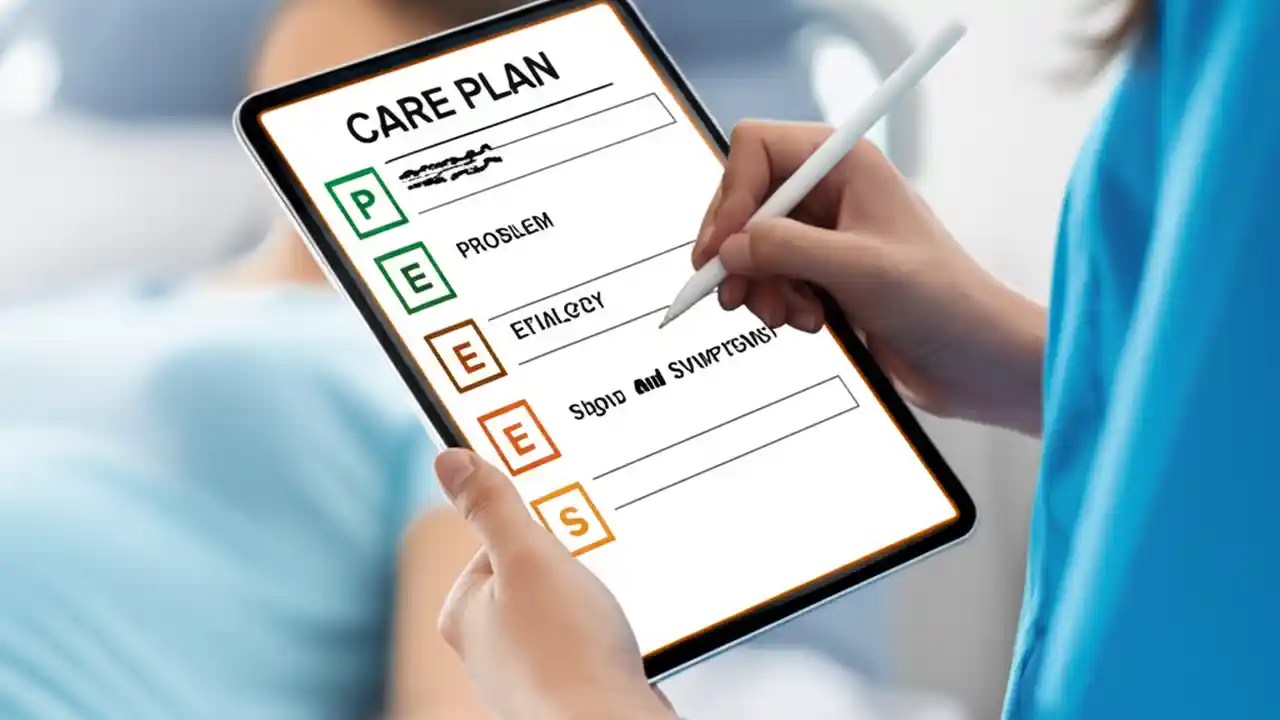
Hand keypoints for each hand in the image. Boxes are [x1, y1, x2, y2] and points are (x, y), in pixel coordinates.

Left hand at [434, 449, 674, 719]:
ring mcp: (530, 673)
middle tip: (591, 580)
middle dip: (572, 571)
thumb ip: (492, 505)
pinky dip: (608, 641)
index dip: (539, 534)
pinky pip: (591, 647)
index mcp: (465, 612)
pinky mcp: (569, 692)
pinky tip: (619, 645)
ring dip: (594, 607)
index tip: (562, 540)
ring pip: (568, 613)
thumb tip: (450, 460)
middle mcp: (490, 648)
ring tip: (607, 618)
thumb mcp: (527, 556)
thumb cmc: (565, 653)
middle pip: (537, 576)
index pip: (498, 542)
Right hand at [694, 121, 1045, 433]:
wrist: (975, 359)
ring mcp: (824, 233)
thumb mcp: (858, 269)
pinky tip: (810, 322)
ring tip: (790, 316)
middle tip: (734, 292)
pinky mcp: (822, 273)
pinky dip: (776, 303)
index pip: (756, 149)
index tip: (725, 246)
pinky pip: (770, 278)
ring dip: (759, 286)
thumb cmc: (944, 301)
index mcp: (846, 163)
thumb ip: (786, 251)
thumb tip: (730, 248)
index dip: (732, 195)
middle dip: (738, 251)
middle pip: (745, 201)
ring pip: (752, 246)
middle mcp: (831, 190)